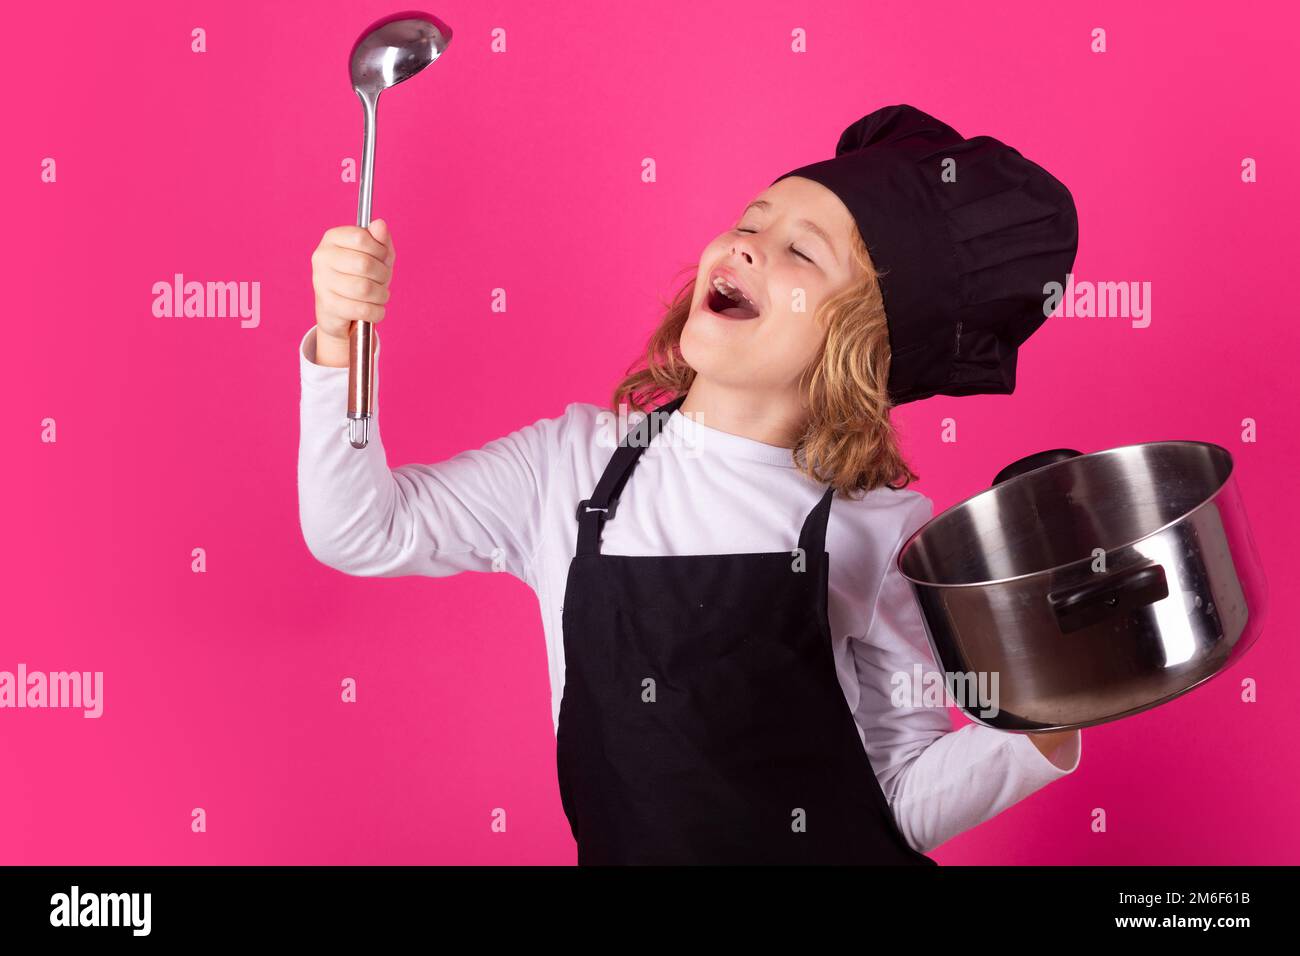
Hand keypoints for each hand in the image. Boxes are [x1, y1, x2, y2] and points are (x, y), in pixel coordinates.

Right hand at [310, 219, 395, 366]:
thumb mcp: (376, 255)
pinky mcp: (327, 306)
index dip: (380, 250)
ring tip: (379, 295)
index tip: (381, 258)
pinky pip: (362, 309)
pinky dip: (377, 311)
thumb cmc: (361, 277)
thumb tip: (380, 224)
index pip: (361, 238)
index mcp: (332, 238)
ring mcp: (321, 281)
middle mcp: (322, 257)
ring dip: (381, 295)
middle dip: (383, 275)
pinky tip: (374, 309)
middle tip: (382, 280)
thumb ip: (380, 239)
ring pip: (364, 288)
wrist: (341, 311)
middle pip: (364, 264)